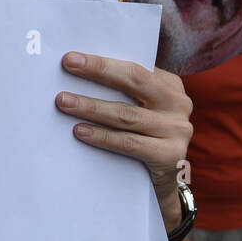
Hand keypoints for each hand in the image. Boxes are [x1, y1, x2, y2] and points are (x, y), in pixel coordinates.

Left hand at [54, 52, 192, 231]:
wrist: (162, 183)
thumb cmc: (140, 137)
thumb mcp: (138, 109)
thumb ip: (120, 92)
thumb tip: (76, 72)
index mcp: (169, 85)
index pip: (133, 67)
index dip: (102, 62)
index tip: (71, 58)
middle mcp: (178, 104)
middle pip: (134, 81)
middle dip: (98, 71)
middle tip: (68, 66)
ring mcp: (177, 130)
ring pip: (126, 114)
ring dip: (91, 107)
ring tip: (63, 102)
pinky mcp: (171, 156)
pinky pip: (129, 143)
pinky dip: (102, 137)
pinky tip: (80, 131)